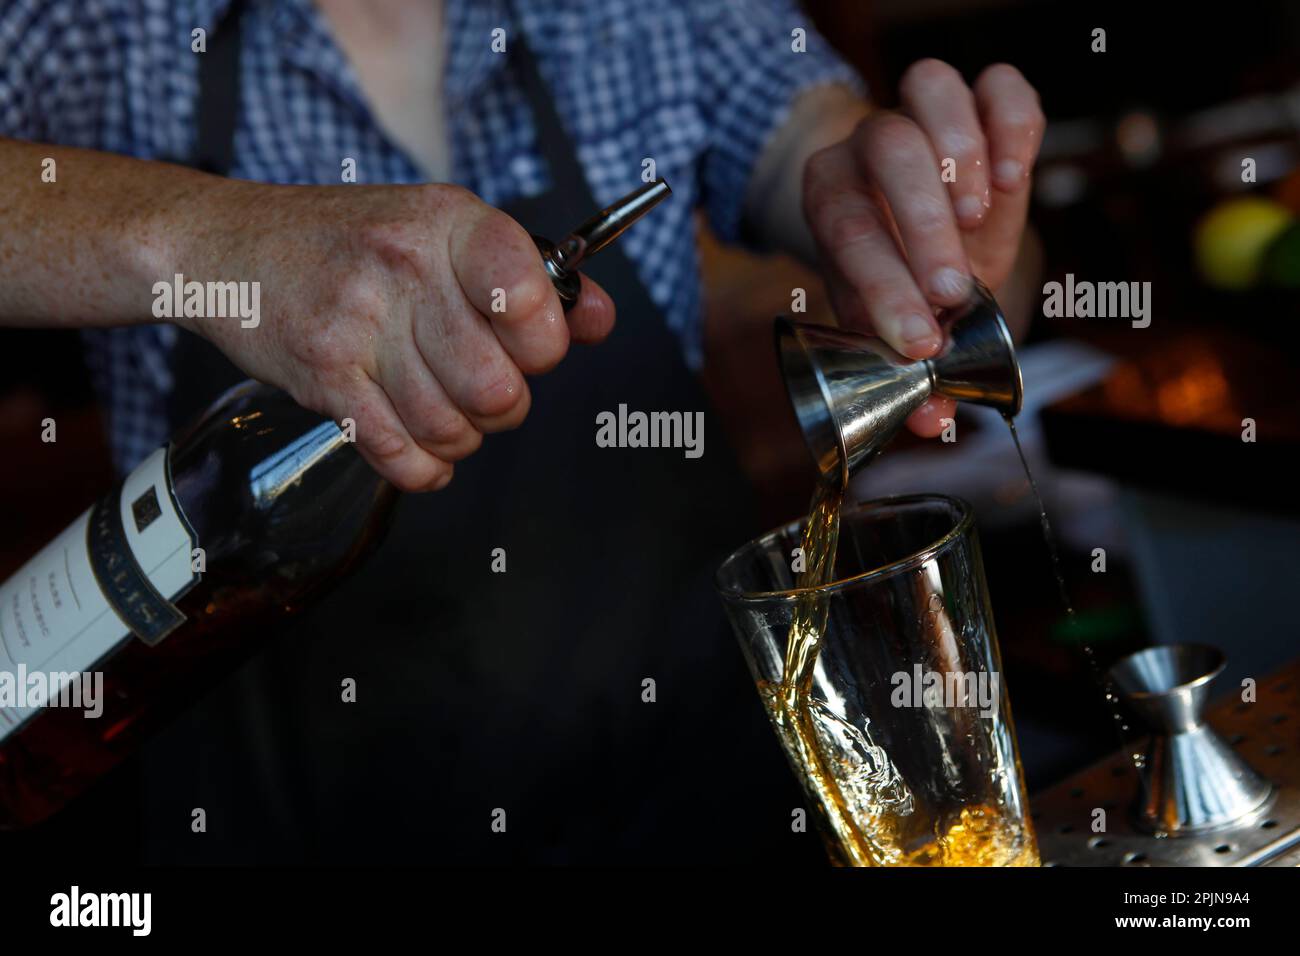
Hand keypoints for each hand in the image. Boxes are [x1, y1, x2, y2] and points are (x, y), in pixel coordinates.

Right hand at [178, 181, 613, 490]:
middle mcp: (405, 267)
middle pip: (500, 387)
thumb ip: (530, 276)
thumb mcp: (439, 231)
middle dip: (504, 406)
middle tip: (483, 388)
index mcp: (449, 222)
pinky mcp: (322, 376)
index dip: (545, 343)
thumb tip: (600, 318)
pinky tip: (421, 448)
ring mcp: (358, 324)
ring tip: (443, 408)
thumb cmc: (347, 243)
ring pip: (454, 429)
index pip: (535, 299)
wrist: (226, 246)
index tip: (528, 346)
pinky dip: (423, 467)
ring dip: (460, 436)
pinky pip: (401, 454)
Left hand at [802, 60, 1044, 434]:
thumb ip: (908, 369)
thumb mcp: (892, 321)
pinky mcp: (983, 102)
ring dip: (961, 151)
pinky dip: (1013, 123)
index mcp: (831, 197)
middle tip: (955, 293)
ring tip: (979, 218)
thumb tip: (934, 423)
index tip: (920, 341)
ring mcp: (924, 112)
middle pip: (890, 147)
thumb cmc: (899, 276)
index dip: (882, 285)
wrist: (916, 218)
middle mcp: (868, 143)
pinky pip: (999, 83)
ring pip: (931, 88)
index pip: (846, 227)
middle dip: (923, 226)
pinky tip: (1014, 180)